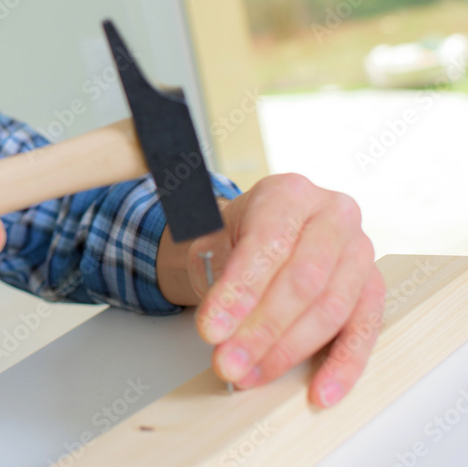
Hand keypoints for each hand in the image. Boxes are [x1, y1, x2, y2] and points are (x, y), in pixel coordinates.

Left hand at [188, 174, 384, 407]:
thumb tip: (220, 327)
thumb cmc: (237, 236)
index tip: (211, 329)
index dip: (239, 292)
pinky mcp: (373, 288)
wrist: (259, 233)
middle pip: (302, 282)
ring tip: (250, 374)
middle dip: (261, 329)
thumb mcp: (213, 239)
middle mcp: (334, 216)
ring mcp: (360, 252)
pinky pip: (364, 331)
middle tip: (227, 361)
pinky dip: (343, 365)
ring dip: (287, 351)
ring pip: (331, 311)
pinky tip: (321, 390)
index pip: (268, 245)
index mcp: (290, 193)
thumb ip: (217, 275)